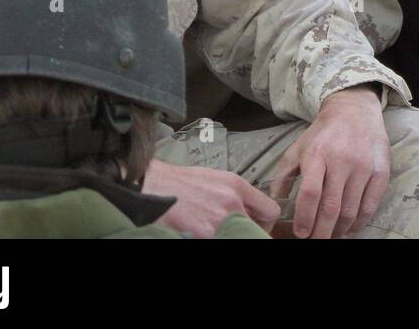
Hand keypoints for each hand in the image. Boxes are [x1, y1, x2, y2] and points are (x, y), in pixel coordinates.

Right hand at [143, 159, 280, 237]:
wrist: (148, 186)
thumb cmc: (176, 183)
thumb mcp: (212, 179)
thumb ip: (233, 195)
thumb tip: (246, 212)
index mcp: (236, 185)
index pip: (270, 211)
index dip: (265, 224)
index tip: (256, 228)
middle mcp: (232, 202)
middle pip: (256, 229)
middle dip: (245, 232)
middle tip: (231, 231)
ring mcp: (218, 220)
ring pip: (238, 235)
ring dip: (228, 235)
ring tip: (210, 229)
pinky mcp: (204, 234)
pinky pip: (220, 239)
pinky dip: (212, 237)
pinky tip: (197, 233)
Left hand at [270, 86, 389, 238]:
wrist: (355, 111)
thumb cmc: (322, 134)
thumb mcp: (297, 150)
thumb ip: (283, 178)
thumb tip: (274, 207)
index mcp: (317, 154)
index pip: (310, 193)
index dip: (305, 218)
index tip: (301, 234)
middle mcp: (342, 160)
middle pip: (331, 207)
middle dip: (322, 231)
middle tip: (315, 241)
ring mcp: (364, 166)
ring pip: (350, 210)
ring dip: (339, 230)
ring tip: (331, 236)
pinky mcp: (381, 171)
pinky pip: (370, 206)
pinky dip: (359, 223)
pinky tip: (349, 228)